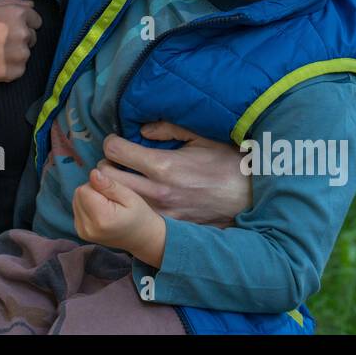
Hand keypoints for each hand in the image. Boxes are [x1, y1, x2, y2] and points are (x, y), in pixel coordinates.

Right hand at [0, 0, 40, 83]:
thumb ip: (13, 2)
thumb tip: (32, 4)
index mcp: (19, 15)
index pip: (37, 20)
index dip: (25, 24)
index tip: (12, 28)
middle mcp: (24, 33)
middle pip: (32, 37)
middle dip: (20, 38)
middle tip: (1, 41)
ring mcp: (21, 54)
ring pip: (25, 53)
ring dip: (15, 53)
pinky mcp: (16, 71)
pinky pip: (19, 69)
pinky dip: (10, 67)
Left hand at [72, 168, 165, 265]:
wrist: (141, 238)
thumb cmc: (139, 215)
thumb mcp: (129, 196)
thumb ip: (109, 185)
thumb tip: (93, 173)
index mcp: (101, 219)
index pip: (84, 189)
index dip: (97, 185)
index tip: (112, 193)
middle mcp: (88, 228)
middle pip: (78, 194)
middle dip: (92, 191)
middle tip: (111, 200)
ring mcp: (83, 232)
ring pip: (76, 200)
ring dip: (89, 198)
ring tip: (107, 206)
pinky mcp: (81, 232)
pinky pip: (77, 209)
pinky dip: (87, 206)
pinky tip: (101, 212)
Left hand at [93, 122, 251, 225]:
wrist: (250, 198)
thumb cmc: (227, 162)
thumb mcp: (201, 137)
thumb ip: (168, 129)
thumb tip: (142, 130)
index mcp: (163, 165)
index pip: (115, 151)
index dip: (111, 142)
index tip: (116, 141)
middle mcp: (157, 191)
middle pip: (107, 178)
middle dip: (105, 166)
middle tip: (115, 161)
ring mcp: (161, 212)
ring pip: (117, 200)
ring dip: (114, 188)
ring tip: (124, 178)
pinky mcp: (168, 226)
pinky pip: (137, 216)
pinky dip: (131, 206)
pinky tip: (139, 197)